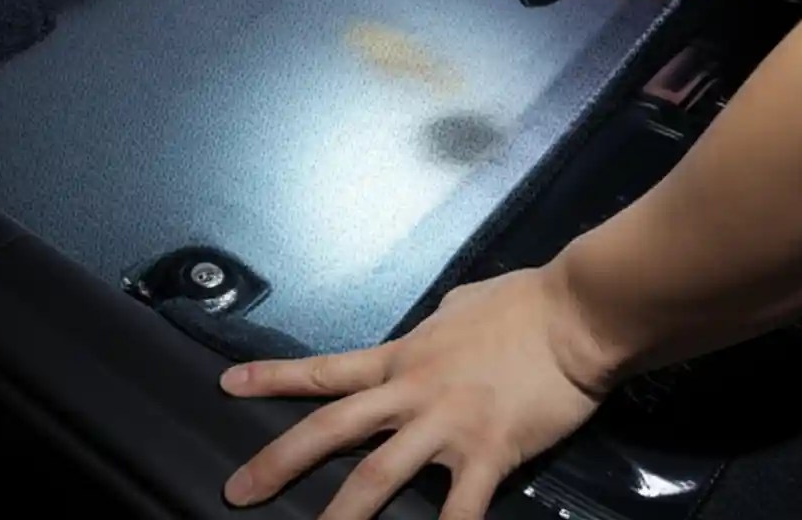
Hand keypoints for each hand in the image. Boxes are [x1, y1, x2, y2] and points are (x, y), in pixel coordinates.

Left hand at [220, 268, 608, 518]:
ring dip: (342, 516)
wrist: (573, 316)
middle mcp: (410, 394)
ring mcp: (445, 426)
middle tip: (238, 490)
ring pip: (377, 476)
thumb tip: (435, 324)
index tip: (228, 385)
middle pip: (330, 430)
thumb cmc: (520, 304)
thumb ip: (435, 325)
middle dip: (278, 462)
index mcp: (400, 360)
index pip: (324, 370)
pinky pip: (461, 509)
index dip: (272, 379)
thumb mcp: (459, 307)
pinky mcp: (487, 453)